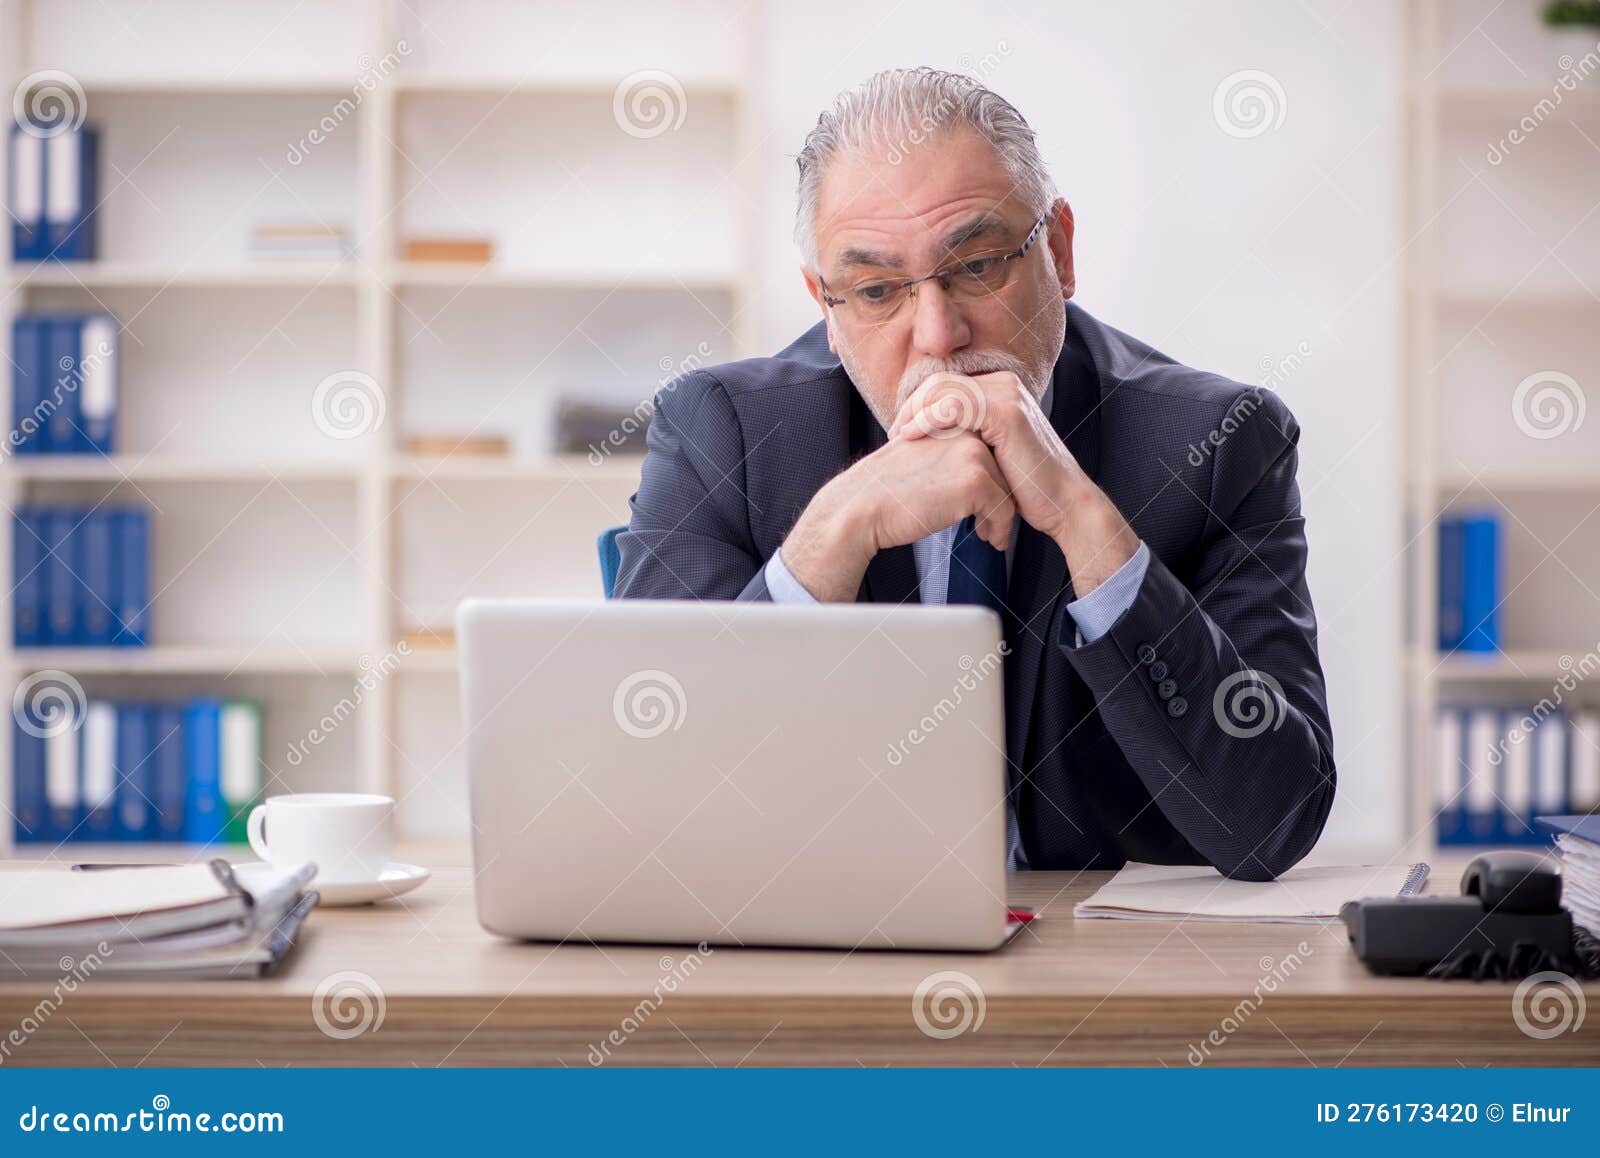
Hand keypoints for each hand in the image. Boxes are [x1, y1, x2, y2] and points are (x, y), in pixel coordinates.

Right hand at [779, 432, 1015, 601]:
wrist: (861, 507)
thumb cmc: (884, 491)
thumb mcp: (919, 457)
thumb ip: (946, 455)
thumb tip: (969, 475)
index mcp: (950, 422)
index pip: (988, 450)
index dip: (991, 480)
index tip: (986, 506)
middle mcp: (965, 431)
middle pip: (1002, 469)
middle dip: (999, 500)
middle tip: (990, 524)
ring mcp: (972, 453)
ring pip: (1008, 490)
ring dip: (1002, 518)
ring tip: (990, 535)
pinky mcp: (975, 480)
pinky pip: (1005, 509)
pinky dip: (1001, 529)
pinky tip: (990, 541)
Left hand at [888, 370, 1138, 594]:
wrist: (1062, 505)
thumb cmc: (1025, 488)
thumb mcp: (988, 454)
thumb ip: (966, 436)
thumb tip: (928, 436)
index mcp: (1000, 390)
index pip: (946, 383)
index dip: (918, 404)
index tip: (900, 431)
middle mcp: (1005, 384)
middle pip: (941, 381)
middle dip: (912, 404)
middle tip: (893, 434)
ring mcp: (1007, 394)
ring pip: (944, 388)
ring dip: (915, 411)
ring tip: (897, 436)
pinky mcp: (1006, 412)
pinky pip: (954, 404)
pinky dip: (927, 418)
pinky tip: (910, 436)